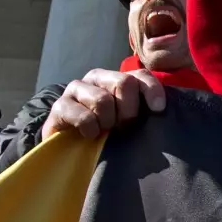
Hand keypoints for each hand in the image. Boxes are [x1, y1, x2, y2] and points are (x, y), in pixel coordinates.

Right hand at [42, 69, 165, 139]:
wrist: (69, 146)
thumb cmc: (107, 130)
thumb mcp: (129, 120)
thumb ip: (144, 110)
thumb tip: (161, 110)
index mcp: (118, 78)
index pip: (141, 75)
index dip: (152, 90)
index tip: (158, 109)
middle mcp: (98, 77)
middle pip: (124, 83)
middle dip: (129, 110)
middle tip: (125, 127)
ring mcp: (77, 89)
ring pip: (103, 100)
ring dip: (108, 121)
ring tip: (106, 131)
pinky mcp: (60, 106)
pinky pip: (84, 116)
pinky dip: (91, 129)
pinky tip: (91, 135)